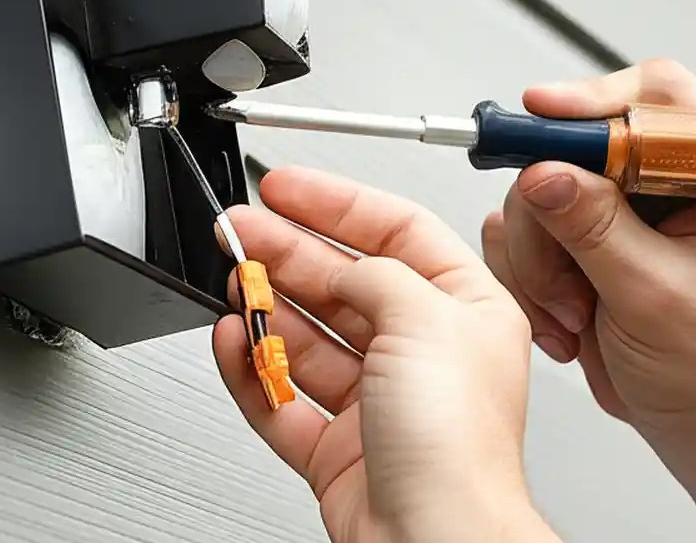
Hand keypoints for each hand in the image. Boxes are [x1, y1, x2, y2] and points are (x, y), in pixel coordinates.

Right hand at [213, 168, 556, 542]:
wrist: (434, 542)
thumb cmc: (458, 445)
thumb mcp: (424, 319)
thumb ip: (375, 273)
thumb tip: (340, 263)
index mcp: (464, 311)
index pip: (396, 231)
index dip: (336, 203)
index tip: (285, 187)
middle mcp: (422, 353)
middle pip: (342, 281)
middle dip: (286, 250)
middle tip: (238, 228)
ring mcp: (376, 401)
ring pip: (307, 337)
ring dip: (265, 305)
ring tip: (231, 278)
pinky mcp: (336, 447)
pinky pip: (280, 396)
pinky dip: (251, 369)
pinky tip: (232, 340)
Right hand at [481, 59, 695, 461]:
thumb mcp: (653, 296)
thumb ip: (594, 228)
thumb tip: (543, 172)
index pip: (660, 100)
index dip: (595, 101)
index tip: (540, 113)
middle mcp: (681, 180)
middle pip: (583, 142)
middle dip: (554, 210)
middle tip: (559, 272)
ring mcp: (633, 207)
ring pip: (545, 185)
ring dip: (541, 254)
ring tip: (572, 313)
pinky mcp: (595, 235)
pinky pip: (532, 223)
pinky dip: (531, 269)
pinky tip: (563, 316)